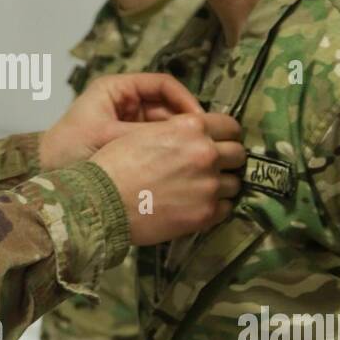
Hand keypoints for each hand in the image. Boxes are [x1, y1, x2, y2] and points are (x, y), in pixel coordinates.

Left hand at [39, 73, 203, 169]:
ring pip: (163, 126)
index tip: (198, 121)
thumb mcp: (107, 138)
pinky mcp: (127, 143)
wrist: (45, 176)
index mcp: (116, 89)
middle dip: (184, 123)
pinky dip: (167, 152)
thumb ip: (144, 136)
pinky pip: (155, 143)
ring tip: (192, 155)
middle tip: (202, 142)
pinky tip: (178, 165)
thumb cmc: (67, 149)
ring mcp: (127, 122)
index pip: (162, 85)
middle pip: (167, 106)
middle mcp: (124, 101)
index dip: (184, 100)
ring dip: (177, 139)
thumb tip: (184, 137)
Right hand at [90, 110, 244, 244]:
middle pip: (238, 154)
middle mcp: (206, 153)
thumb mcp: (146, 133)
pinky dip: (215, 207)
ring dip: (221, 185)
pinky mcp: (206, 213)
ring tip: (202, 189)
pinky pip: (226, 208)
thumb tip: (197, 137)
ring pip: (234, 183)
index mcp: (191, 127)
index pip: (230, 126)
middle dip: (227, 159)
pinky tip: (197, 206)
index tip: (220, 142)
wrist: (101, 202)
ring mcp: (209, 185)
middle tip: (212, 167)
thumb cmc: (115, 164)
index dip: (225, 134)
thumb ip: (178, 131)